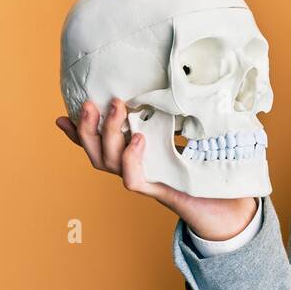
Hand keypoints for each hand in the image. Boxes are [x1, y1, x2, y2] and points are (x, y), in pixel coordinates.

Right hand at [55, 98, 257, 241]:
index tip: (62, 115)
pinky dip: (132, 160)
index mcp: (136, 158)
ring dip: (110, 134)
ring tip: (119, 108)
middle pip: (96, 154)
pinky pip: (133, 180)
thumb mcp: (191, 137)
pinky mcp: (160, 192)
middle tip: (92, 102)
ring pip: (109, 163)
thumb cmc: (209, 169)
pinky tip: (139, 140)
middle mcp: (134, 171)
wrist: (228, 204)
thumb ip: (179, 118)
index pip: (99, 146)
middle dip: (87, 128)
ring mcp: (145, 182)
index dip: (77, 134)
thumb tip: (179, 85)